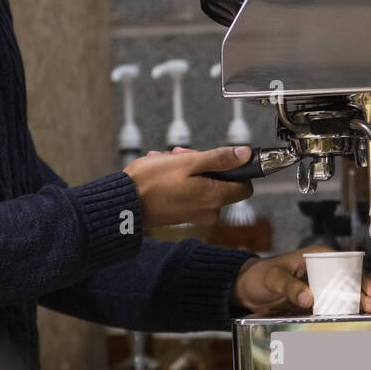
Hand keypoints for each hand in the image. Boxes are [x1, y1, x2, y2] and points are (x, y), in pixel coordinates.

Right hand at [123, 146, 253, 227]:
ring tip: (168, 161)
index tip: (221, 157)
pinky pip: (190, 191)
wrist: (125, 204)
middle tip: (182, 155)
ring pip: (203, 184)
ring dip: (188, 168)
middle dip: (203, 164)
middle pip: (221, 181)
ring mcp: (196, 214)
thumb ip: (219, 159)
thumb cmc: (151, 182)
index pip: (245, 185)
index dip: (236, 168)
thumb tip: (245, 155)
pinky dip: (180, 179)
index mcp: (215, 198)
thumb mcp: (187, 162)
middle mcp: (209, 210)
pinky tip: (163, 171)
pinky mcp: (183, 214)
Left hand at [231, 245, 370, 315]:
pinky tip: (358, 320)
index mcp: (316, 257)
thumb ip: (288, 286)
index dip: (360, 277)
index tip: (368, 292)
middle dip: (366, 295)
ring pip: (345, 296)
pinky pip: (334, 307)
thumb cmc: (259, 275)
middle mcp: (322, 270)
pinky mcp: (316, 302)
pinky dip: (346, 313)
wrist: (246, 290)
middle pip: (350, 282)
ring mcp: (320, 287)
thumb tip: (307, 296)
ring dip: (360, 306)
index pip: (345, 264)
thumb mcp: (273, 278)